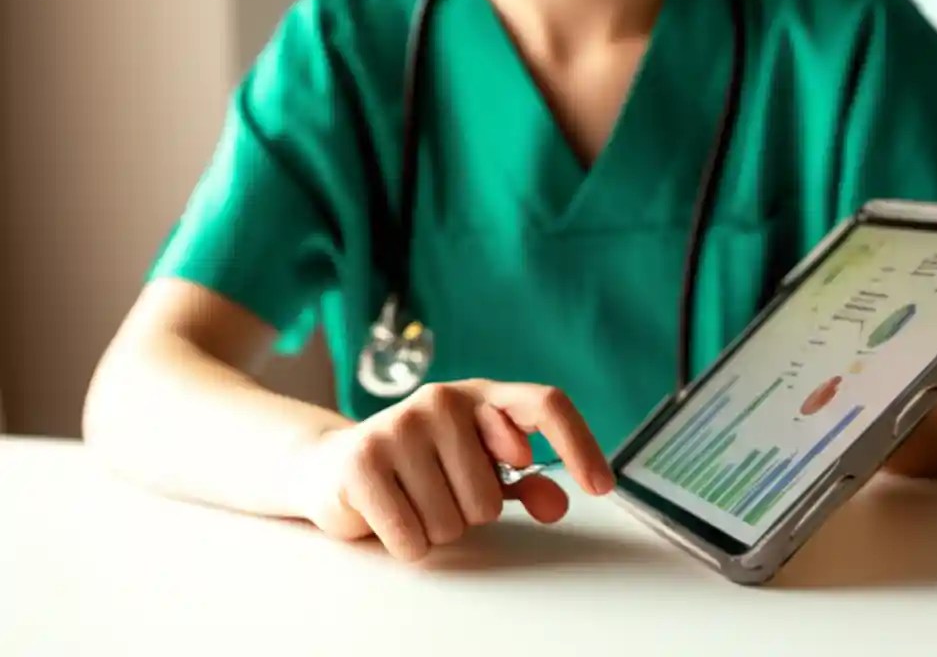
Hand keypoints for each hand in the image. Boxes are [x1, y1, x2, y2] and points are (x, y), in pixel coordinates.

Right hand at [292, 380, 614, 561]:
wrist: (332, 465)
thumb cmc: (420, 468)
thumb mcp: (479, 470)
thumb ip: (525, 485)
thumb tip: (559, 503)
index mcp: (481, 397)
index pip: (545, 405)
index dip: (579, 444)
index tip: (601, 486)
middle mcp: (442, 401)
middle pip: (491, 497)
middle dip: (468, 513)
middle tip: (438, 493)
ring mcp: (400, 426)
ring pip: (453, 521)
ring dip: (436, 528)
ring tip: (412, 499)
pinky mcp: (364, 461)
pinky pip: (414, 537)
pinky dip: (408, 542)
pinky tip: (390, 515)